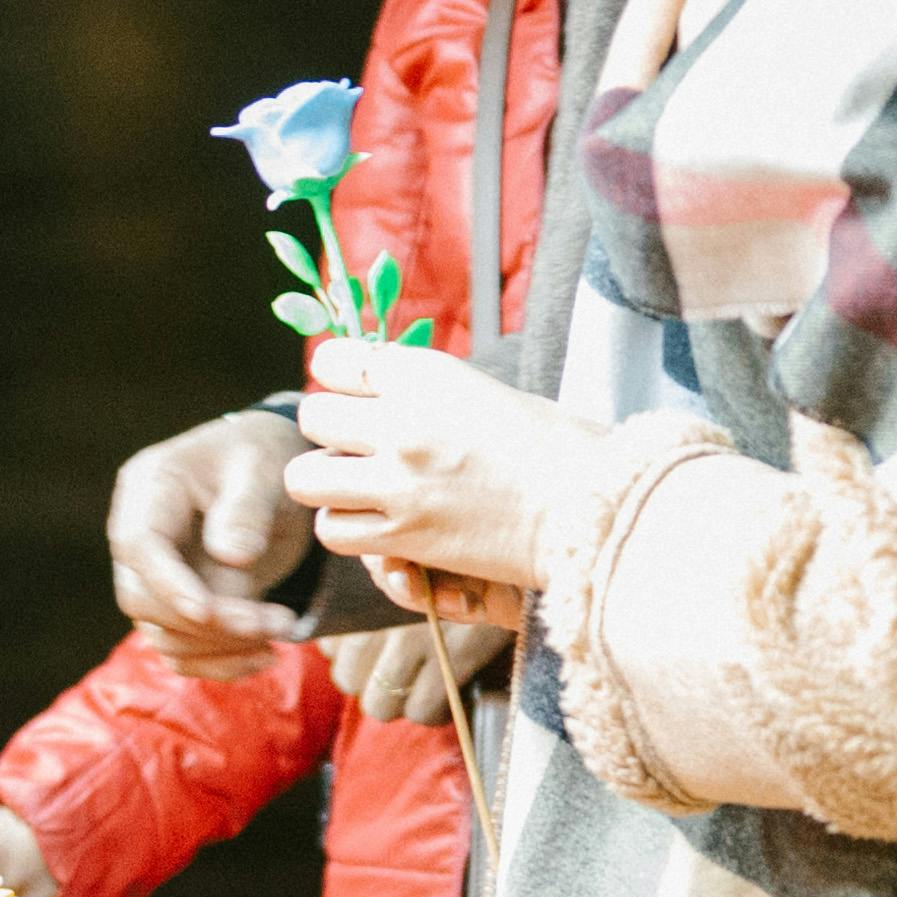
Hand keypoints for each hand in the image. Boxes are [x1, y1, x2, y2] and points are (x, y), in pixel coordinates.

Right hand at [107, 411, 315, 670]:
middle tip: (278, 622)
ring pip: (162, 632)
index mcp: (150, 488)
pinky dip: (220, 663)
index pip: (139, 545)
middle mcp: (138, 534)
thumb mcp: (265, 470)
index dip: (168, 585)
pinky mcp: (174, 605)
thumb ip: (247, 509)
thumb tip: (231, 556)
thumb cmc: (265, 458)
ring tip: (284, 631)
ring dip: (221, 647)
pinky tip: (267, 655)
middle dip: (209, 622)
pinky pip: (182, 649)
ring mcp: (152, 574)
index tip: (211, 610)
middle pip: (143, 598)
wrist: (273, 471)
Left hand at [280, 336, 586, 622]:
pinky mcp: (402, 536)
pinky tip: (377, 523)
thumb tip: (366, 387)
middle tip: (359, 446)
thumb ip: (417, 388)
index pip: (332, 360)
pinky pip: (333, 529)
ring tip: (360, 489)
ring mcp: (397, 482)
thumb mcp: (478, 391)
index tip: (356, 392)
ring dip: (328, 484)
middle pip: (313, 416)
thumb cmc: (551, 445)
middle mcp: (402, 422)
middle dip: (330, 432)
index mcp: (425, 374)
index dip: (338, 377)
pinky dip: (348, 528)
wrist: (591, 506)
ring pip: (305, 478)